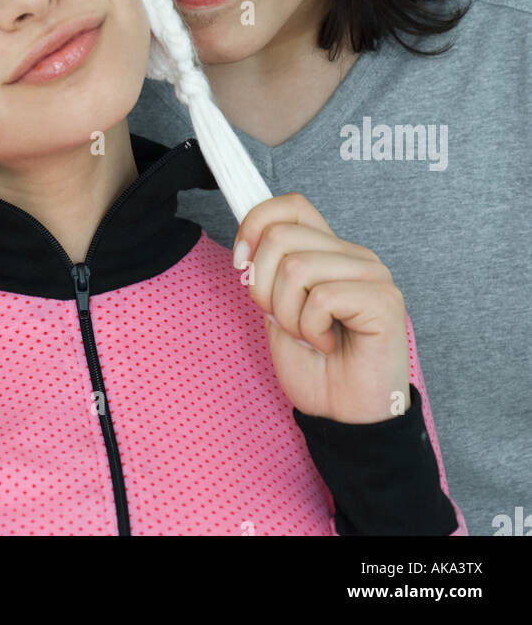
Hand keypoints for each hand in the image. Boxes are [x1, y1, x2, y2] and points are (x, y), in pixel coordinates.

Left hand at [234, 192, 409, 423]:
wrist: (345, 418)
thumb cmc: (316, 369)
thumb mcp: (276, 311)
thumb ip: (268, 273)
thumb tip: (247, 243)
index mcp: (328, 251)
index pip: (291, 206)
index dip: (256, 224)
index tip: (241, 262)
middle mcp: (353, 255)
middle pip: (282, 236)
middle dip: (263, 286)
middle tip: (284, 322)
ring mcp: (372, 275)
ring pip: (297, 267)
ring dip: (288, 314)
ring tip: (310, 336)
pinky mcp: (384, 300)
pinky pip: (321, 297)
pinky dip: (311, 329)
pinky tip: (329, 345)